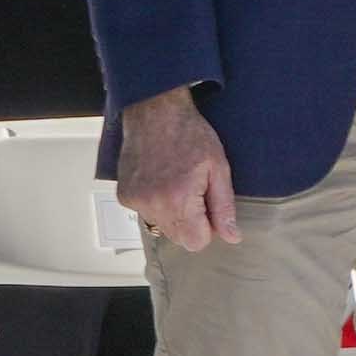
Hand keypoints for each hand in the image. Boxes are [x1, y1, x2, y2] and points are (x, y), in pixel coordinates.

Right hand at [115, 90, 238, 250]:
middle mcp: (152, 205)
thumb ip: (224, 207)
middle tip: (194, 190)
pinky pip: (146, 213)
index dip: (208, 228)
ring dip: (173, 213)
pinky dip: (156, 203)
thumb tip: (232, 237)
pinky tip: (161, 180)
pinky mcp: (124, 196)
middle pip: (178, 238)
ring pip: (162, 227)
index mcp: (179, 200)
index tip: (209, 207)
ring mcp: (135, 201)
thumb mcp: (219, 168)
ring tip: (177, 182)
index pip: (196, 242)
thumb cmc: (190, 135)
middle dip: (191, 222)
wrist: (155, 112)